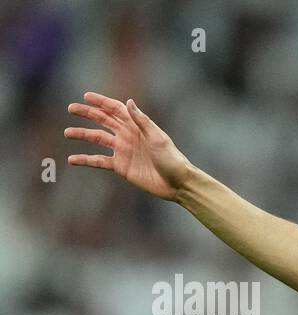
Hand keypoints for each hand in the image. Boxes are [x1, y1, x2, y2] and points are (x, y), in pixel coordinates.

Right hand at [65, 92, 191, 200]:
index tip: (86, 96)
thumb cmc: (172, 159)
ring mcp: (123, 151)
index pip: (116, 110)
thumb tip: (129, 102)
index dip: (101, 102)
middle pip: (103, 121)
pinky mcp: (121, 167)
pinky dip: (86, 160)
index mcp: (137, 126)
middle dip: (87, 113)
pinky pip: (99, 161)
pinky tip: (72, 159)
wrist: (177, 183)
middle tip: (71, 108)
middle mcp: (128, 136)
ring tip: (68, 132)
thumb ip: (142, 120)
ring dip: (82, 135)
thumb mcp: (157, 138)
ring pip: (98, 139)